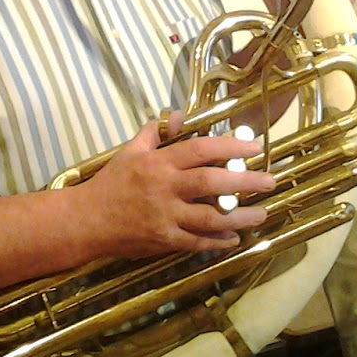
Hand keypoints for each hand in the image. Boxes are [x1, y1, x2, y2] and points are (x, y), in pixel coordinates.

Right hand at [78, 114, 276, 258]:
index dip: (229, 148)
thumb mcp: (130, 151)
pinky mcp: (163, 240)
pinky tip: (234, 238)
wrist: (86, 220)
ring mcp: (165, 216)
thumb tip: (177, 115)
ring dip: (239, 217)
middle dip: (245, 182)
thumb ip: (155, 132)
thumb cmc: (110, 183)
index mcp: (158, 163)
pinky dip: (218, 241)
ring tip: (262, 214)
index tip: (253, 148)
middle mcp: (165, 188)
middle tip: (270, 182)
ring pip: (210, 217)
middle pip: (211, 183)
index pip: (200, 149)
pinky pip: (196, 242)